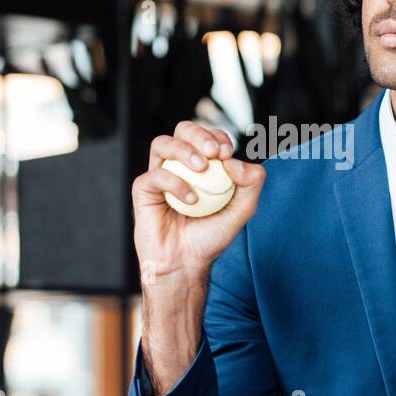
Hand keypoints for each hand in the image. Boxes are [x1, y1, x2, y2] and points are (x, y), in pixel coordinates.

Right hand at [132, 120, 265, 395]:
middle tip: (214, 151)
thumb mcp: (242, 210)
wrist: (186, 265)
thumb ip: (251, 183)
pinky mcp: (144, 190)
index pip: (207, 136)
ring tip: (201, 167)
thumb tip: (235, 160)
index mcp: (201, 165)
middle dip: (199, 133)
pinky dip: (174, 182)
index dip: (217, 135)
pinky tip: (189, 199)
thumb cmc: (211, 238)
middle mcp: (179, 166)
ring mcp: (159, 176)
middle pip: (183, 130)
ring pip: (163, 143)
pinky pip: (154, 175)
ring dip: (184, 149)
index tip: (227, 152)